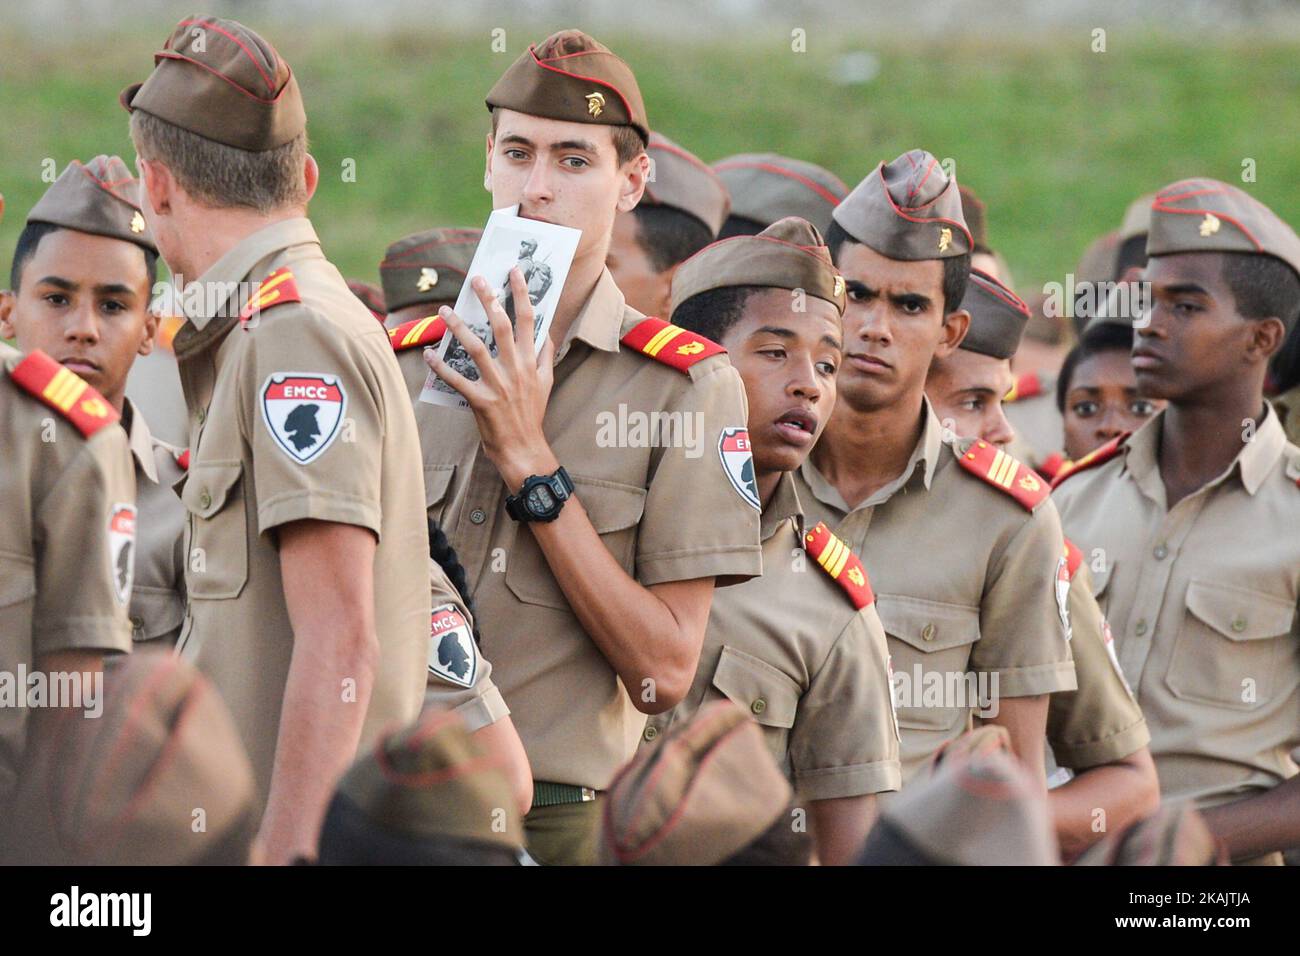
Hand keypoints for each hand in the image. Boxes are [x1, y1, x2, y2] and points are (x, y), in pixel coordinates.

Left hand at [424, 268, 558, 486]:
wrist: (525, 448)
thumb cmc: (532, 415)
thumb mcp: (547, 383)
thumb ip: (546, 356)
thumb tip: (547, 333)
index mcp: (531, 362)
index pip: (528, 320)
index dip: (521, 293)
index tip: (514, 271)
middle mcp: (515, 370)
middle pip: (501, 326)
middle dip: (489, 299)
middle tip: (477, 280)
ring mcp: (498, 385)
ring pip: (476, 348)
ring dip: (459, 327)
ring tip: (445, 310)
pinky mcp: (481, 401)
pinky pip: (457, 380)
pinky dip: (441, 367)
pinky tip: (429, 354)